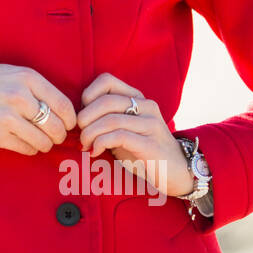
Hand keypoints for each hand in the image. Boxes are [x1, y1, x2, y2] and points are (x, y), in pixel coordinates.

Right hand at [0, 63, 77, 155]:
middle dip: (58, 135)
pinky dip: (30, 149)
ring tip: (37, 139)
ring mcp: (8, 117)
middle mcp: (20, 96)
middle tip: (53, 135)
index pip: (64, 105)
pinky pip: (27, 149)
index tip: (67, 124)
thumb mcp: (11, 72)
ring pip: (44, 142)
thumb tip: (62, 111)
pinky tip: (23, 141)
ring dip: (44, 144)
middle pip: (57, 127)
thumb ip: (35, 87)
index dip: (70, 120)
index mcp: (27, 78)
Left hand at [76, 72, 194, 197]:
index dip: (88, 94)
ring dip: (90, 133)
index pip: (106, 80)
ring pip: (110, 119)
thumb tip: (76, 116)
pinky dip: (100, 143)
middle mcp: (146, 106)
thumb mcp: (124, 128)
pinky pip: (119, 136)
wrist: (176, 173)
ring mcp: (151, 124)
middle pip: (105, 101)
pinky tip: (95, 152)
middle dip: (85, 118)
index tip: (82, 115)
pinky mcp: (151, 144)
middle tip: (80, 134)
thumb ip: (106, 117)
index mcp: (137, 98)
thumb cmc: (142, 151)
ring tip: (85, 145)